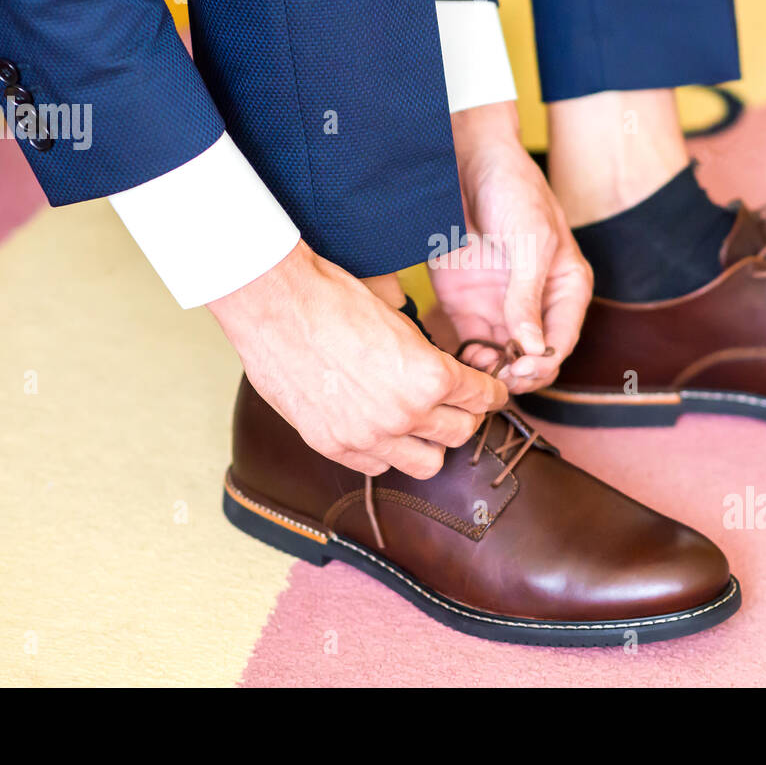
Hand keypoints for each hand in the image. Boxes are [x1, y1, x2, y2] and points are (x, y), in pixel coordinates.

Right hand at [209, 241, 508, 477]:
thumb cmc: (335, 297)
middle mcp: (405, 414)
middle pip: (461, 434)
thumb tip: (444, 369)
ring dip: (428, 442)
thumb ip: (426, 354)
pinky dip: (386, 451)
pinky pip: (379, 467)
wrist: (275, 304)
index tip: (490, 393)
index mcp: (429, 376)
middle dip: (462, 415)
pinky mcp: (333, 446)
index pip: (483, 398)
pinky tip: (379, 428)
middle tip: (453, 402)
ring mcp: (368, 436)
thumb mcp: (400, 318)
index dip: (491, 392)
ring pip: (428, 463)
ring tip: (417, 421)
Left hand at [430, 102, 592, 393]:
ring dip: (493, 371)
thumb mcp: (530, 241)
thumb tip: (531, 345)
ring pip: (504, 360)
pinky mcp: (467, 306)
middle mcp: (536, 304)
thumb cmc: (512, 190)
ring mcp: (501, 307)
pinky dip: (470, 360)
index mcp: (565, 289)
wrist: (466, 163)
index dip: (544, 361)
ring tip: (478, 365)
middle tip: (500, 373)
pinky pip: (473, 346)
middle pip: (535, 358)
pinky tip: (464, 358)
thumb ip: (527, 294)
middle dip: (521, 372)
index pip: (562, 341)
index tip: (522, 365)